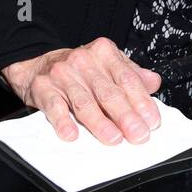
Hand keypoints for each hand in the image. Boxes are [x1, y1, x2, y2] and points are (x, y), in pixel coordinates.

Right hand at [0, 37, 162, 144]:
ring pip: (85, 102)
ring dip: (100, 123)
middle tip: (138, 134)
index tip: (151, 120)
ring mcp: (63, 74)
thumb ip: (132, 74)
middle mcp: (84, 61)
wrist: (38, 64)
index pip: (127, 78)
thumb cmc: (79, 68)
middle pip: (108, 92)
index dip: (141, 101)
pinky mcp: (43, 88)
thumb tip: (154, 83)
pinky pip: (55, 107)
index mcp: (104, 53)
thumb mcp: (108, 63)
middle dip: (126, 116)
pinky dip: (63, 122)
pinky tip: (72, 135)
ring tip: (114, 138)